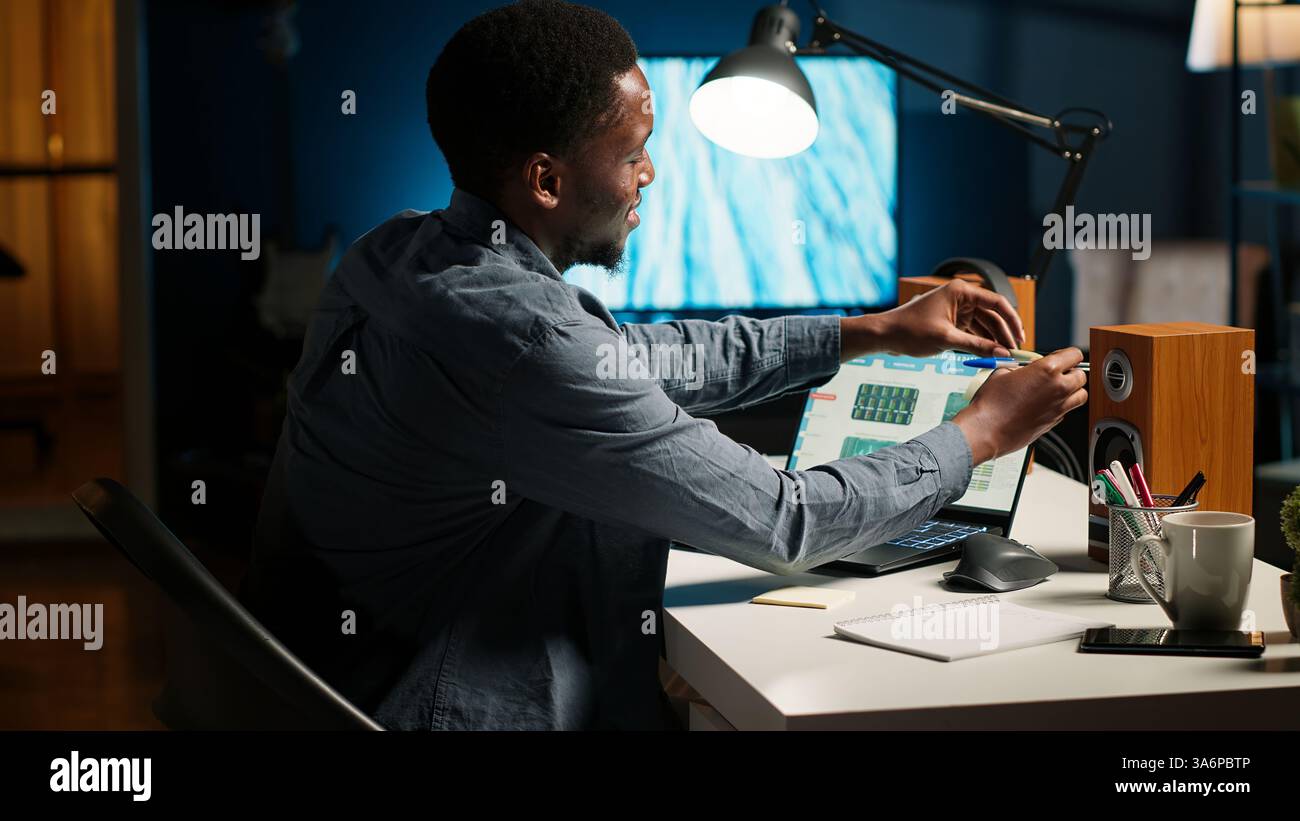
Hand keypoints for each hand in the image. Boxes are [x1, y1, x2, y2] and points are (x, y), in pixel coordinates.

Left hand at [841, 279, 1024, 361]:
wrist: (885, 335)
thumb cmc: (910, 331)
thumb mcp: (947, 340)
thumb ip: (977, 346)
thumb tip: (1002, 353)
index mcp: (961, 292)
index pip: (997, 302)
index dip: (1012, 320)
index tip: (1020, 338)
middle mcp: (961, 297)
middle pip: (992, 314)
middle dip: (1004, 333)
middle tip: (1014, 352)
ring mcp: (956, 309)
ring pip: (983, 324)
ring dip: (993, 339)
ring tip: (1004, 356)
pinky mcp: (951, 321)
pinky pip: (972, 330)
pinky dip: (981, 341)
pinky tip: (990, 353)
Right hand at [952, 347, 1087, 464]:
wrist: (986, 430)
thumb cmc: (991, 403)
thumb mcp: (1001, 372)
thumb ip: (1021, 367)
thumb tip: (1026, 368)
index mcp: (1047, 370)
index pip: (1074, 355)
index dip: (1066, 355)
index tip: (1058, 358)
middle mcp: (1058, 388)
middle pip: (1081, 375)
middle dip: (1070, 372)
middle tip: (1055, 374)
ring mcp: (1059, 408)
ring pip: (1081, 395)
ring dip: (1072, 390)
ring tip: (1055, 389)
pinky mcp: (1054, 423)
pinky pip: (1067, 411)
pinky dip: (1060, 406)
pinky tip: (1044, 405)